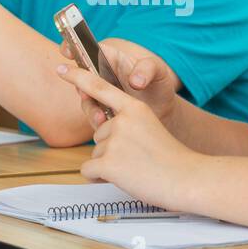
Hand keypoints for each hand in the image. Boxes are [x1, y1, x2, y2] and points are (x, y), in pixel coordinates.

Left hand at [55, 61, 201, 210]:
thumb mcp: (150, 127)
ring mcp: (114, 141)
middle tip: (137, 158)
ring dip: (109, 165)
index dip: (78, 77)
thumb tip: (102, 132)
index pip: (100, 87)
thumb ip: (127, 124)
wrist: (187, 180)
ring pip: (95, 154)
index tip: (60, 69)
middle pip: (99, 133)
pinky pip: (88, 170)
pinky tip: (123, 178)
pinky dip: (99, 178)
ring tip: (136, 169)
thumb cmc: (172, 158)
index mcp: (134, 108)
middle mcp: (121, 120)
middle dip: (111, 149)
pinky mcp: (108, 163)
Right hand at [58, 40, 179, 129]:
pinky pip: (93, 116)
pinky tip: (106, 126)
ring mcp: (100, 95)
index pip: (90, 49)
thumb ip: (148, 69)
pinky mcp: (103, 112)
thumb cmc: (159, 85)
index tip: (67, 51)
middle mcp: (102, 76)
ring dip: (90, 108)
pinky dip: (97, 122)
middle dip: (79, 84)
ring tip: (101, 117)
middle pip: (82, 76)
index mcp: (112, 59)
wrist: (163, 112)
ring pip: (86, 99)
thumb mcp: (159, 72)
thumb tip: (134, 81)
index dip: (75, 47)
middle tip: (84, 93)